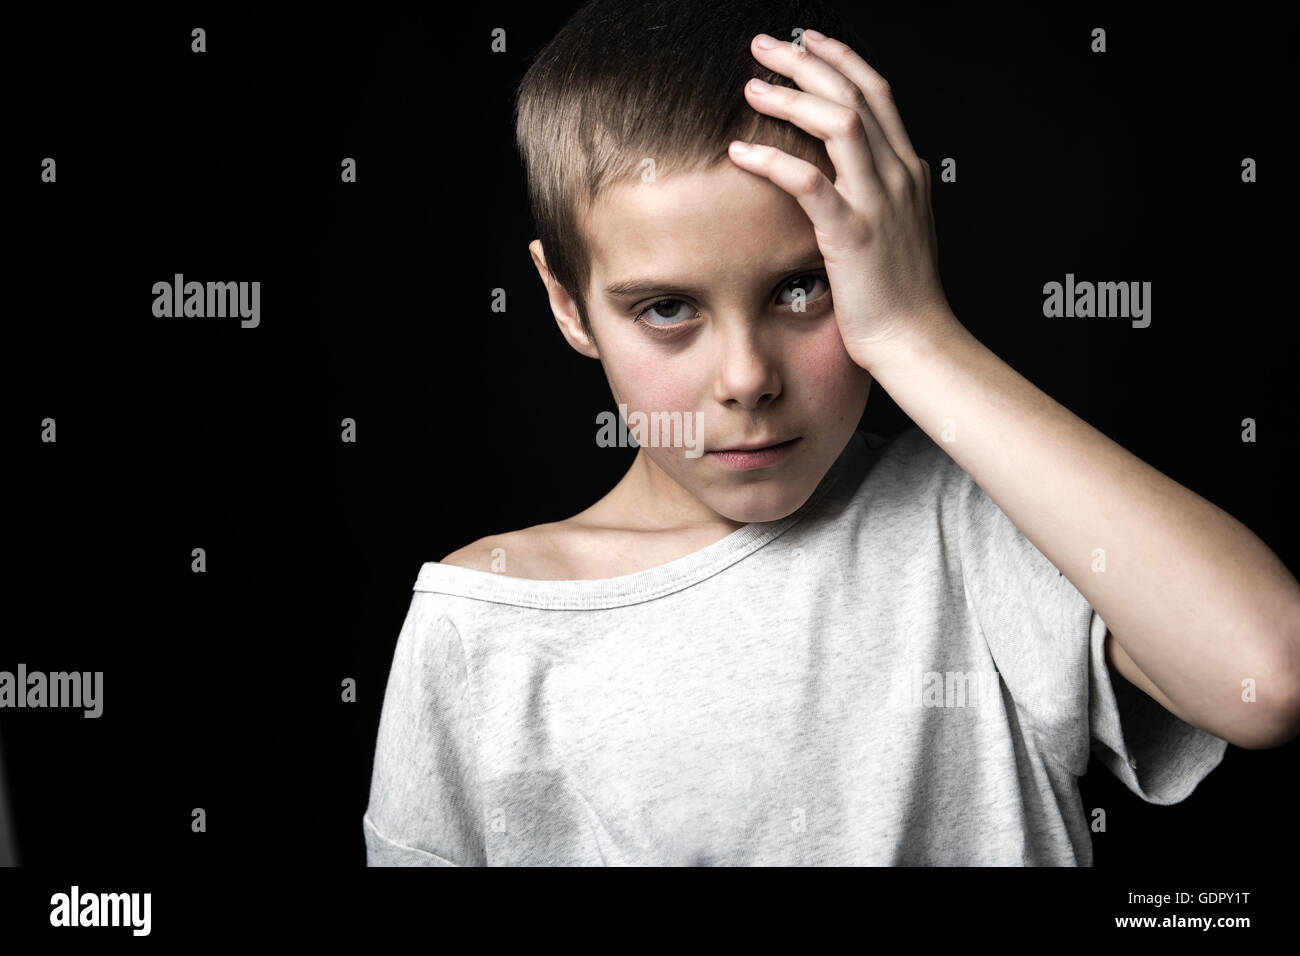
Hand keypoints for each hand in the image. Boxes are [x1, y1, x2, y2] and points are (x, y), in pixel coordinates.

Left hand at [727, 29, 960, 371]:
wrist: (916, 341)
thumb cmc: (899, 295)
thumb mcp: (898, 229)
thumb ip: (879, 193)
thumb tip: (850, 173)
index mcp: (908, 172)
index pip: (877, 93)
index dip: (840, 59)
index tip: (807, 40)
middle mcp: (898, 176)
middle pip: (854, 94)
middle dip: (807, 60)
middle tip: (762, 45)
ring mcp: (878, 204)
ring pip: (838, 122)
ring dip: (791, 96)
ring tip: (752, 85)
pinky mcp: (852, 236)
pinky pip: (809, 182)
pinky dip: (773, 159)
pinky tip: (740, 150)